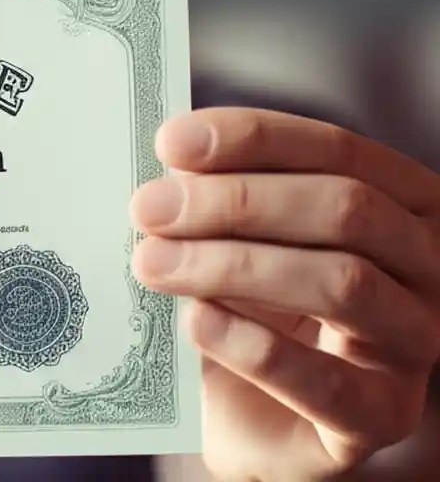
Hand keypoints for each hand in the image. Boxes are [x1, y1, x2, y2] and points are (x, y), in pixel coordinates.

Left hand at [130, 108, 439, 480]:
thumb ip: (220, 203)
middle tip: (147, 207)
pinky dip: (252, 345)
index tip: (171, 142)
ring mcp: (414, 343)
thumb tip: (172, 170)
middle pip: (346, 210)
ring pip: (343, 284)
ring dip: (233, 265)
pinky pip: (325, 382)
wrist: (255, 421)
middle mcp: (427, 268)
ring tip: (152, 262)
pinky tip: (195, 321)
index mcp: (406, 206)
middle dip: (236, 201)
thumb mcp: (240, 244)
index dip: (255, 139)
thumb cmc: (254, 314)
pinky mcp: (382, 417)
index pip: (340, 153)